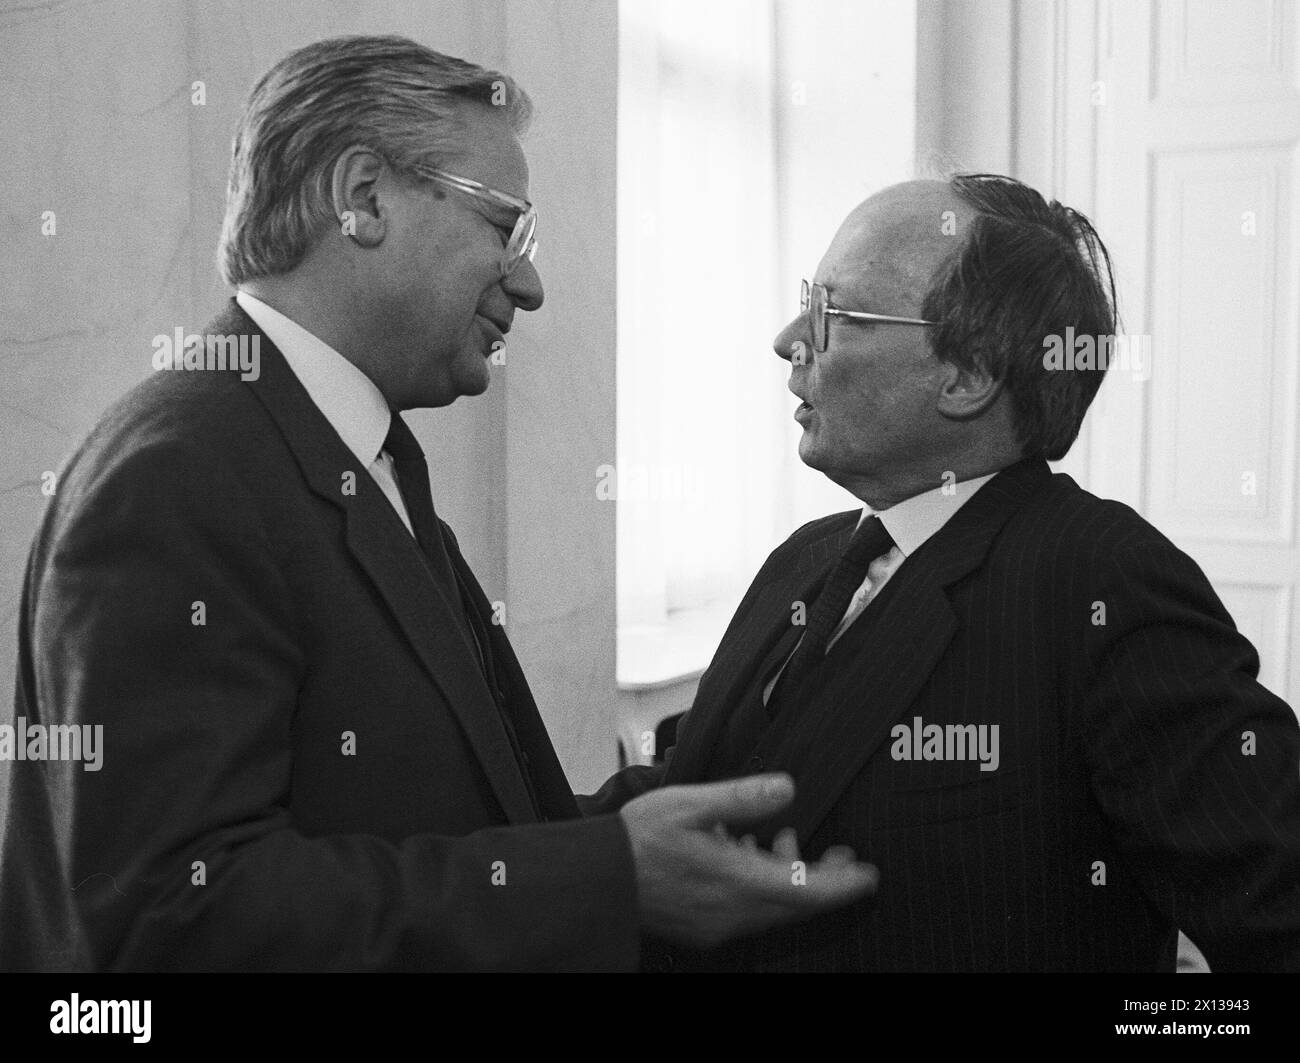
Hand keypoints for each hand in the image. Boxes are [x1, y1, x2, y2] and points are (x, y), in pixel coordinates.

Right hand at [619, 773, 877, 948]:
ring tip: (790, 843)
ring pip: (772, 908)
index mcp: (736, 882)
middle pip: (796, 904)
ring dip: (790, 879)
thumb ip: (742, 798)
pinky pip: (748, 912)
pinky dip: (762, 886)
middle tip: (847, 856)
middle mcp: (733, 912)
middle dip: (825, 880)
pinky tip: (748, 855)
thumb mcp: (690, 803)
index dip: (842, 884)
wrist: (598, 880)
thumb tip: (788, 788)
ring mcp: (718, 925)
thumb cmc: (638, 839)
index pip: (806, 891)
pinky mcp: (704, 928)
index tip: (869, 875)